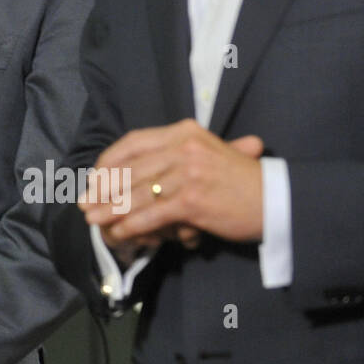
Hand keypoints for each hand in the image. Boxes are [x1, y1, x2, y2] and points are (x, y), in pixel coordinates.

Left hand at [80, 120, 264, 246]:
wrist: (278, 200)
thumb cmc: (243, 180)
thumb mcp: (209, 153)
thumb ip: (175, 157)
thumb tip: (135, 170)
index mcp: (184, 132)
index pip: (133, 142)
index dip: (109, 161)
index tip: (94, 178)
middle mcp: (183, 148)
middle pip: (131, 169)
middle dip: (103, 188)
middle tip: (84, 203)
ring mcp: (188, 174)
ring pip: (137, 193)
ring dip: (110, 209)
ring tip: (94, 220)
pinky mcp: (194, 201)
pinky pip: (153, 214)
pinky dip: (133, 224)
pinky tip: (120, 232)